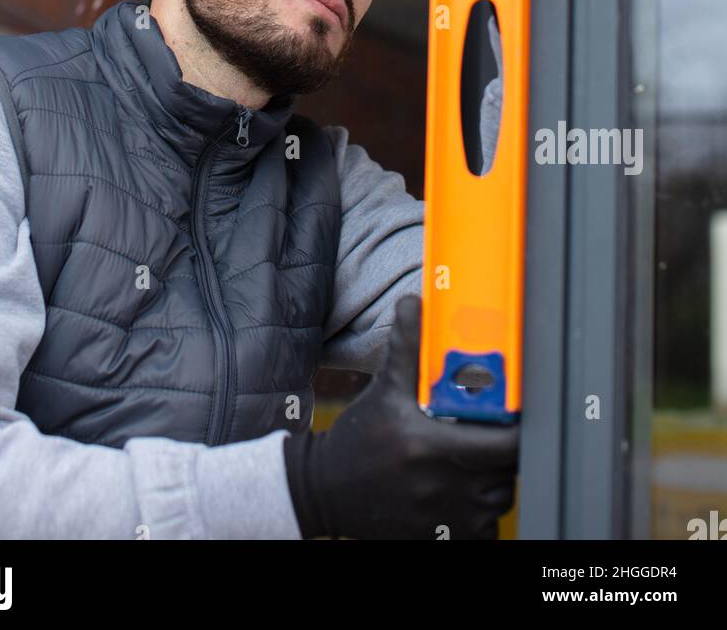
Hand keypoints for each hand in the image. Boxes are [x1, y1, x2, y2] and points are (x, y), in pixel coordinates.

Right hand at [285, 295, 518, 539]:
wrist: (326, 490)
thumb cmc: (359, 438)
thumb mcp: (384, 389)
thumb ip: (407, 347)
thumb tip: (413, 303)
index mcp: (429, 447)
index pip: (504, 446)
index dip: (516, 432)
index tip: (512, 419)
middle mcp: (439, 488)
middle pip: (506, 474)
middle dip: (503, 454)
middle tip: (490, 435)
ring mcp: (442, 520)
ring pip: (497, 502)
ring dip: (493, 481)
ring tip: (473, 459)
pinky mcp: (441, 539)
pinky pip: (484, 529)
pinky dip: (481, 513)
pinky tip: (460, 491)